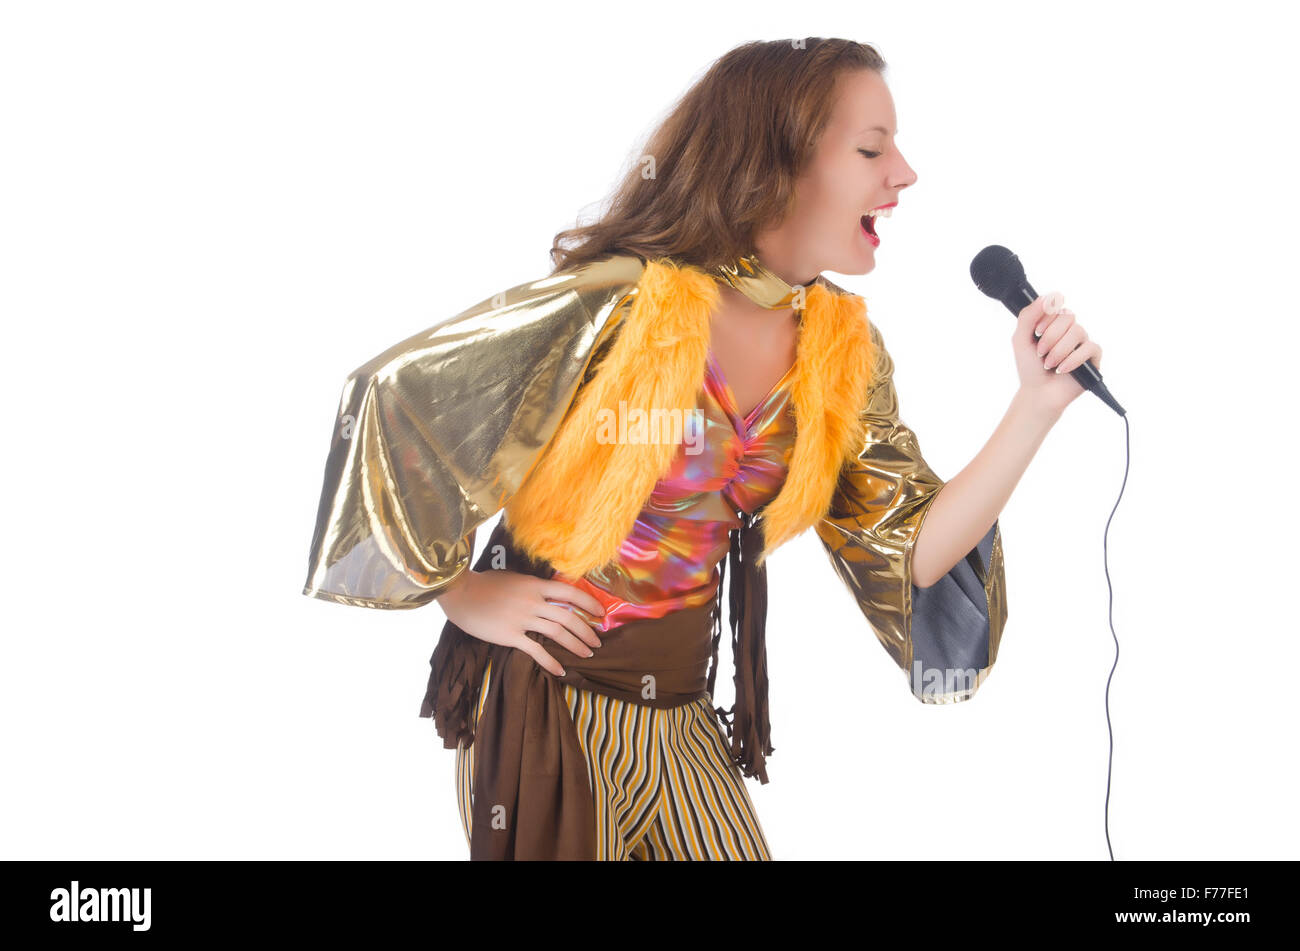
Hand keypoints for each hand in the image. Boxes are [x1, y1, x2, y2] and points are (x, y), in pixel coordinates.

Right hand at [435, 568, 606, 676]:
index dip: (589, 603)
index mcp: (535, 585)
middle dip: (587, 631)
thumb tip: (548, 592)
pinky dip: (551, 663)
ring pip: (558, 633)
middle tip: (597, 642)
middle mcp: (533, 601)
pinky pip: (536, 651)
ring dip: (575, 645)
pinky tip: (561, 671)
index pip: (570, 592)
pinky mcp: (511, 635)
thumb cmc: (485, 584)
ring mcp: (522, 618)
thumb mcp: (514, 578)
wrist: (461, 593)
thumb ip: (532, 587)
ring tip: (586, 655)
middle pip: (568, 617)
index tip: (601, 613)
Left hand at [1013, 291, 1103, 416]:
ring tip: (1049, 364)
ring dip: (1059, 350)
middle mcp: (1069, 329)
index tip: (1036, 332)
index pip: (1057, 305)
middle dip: (1050, 336)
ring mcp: (1082, 341)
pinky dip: (1073, 359)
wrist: (1038, 392)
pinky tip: (1062, 370)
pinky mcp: (1093, 356)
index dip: (1047, 316)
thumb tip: (1046, 297)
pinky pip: (1089, 348)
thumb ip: (1028, 316)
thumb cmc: (1029, 367)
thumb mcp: (1020, 339)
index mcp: (1053, 322)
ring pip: (1078, 331)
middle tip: (1040, 352)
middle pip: (1068, 316)